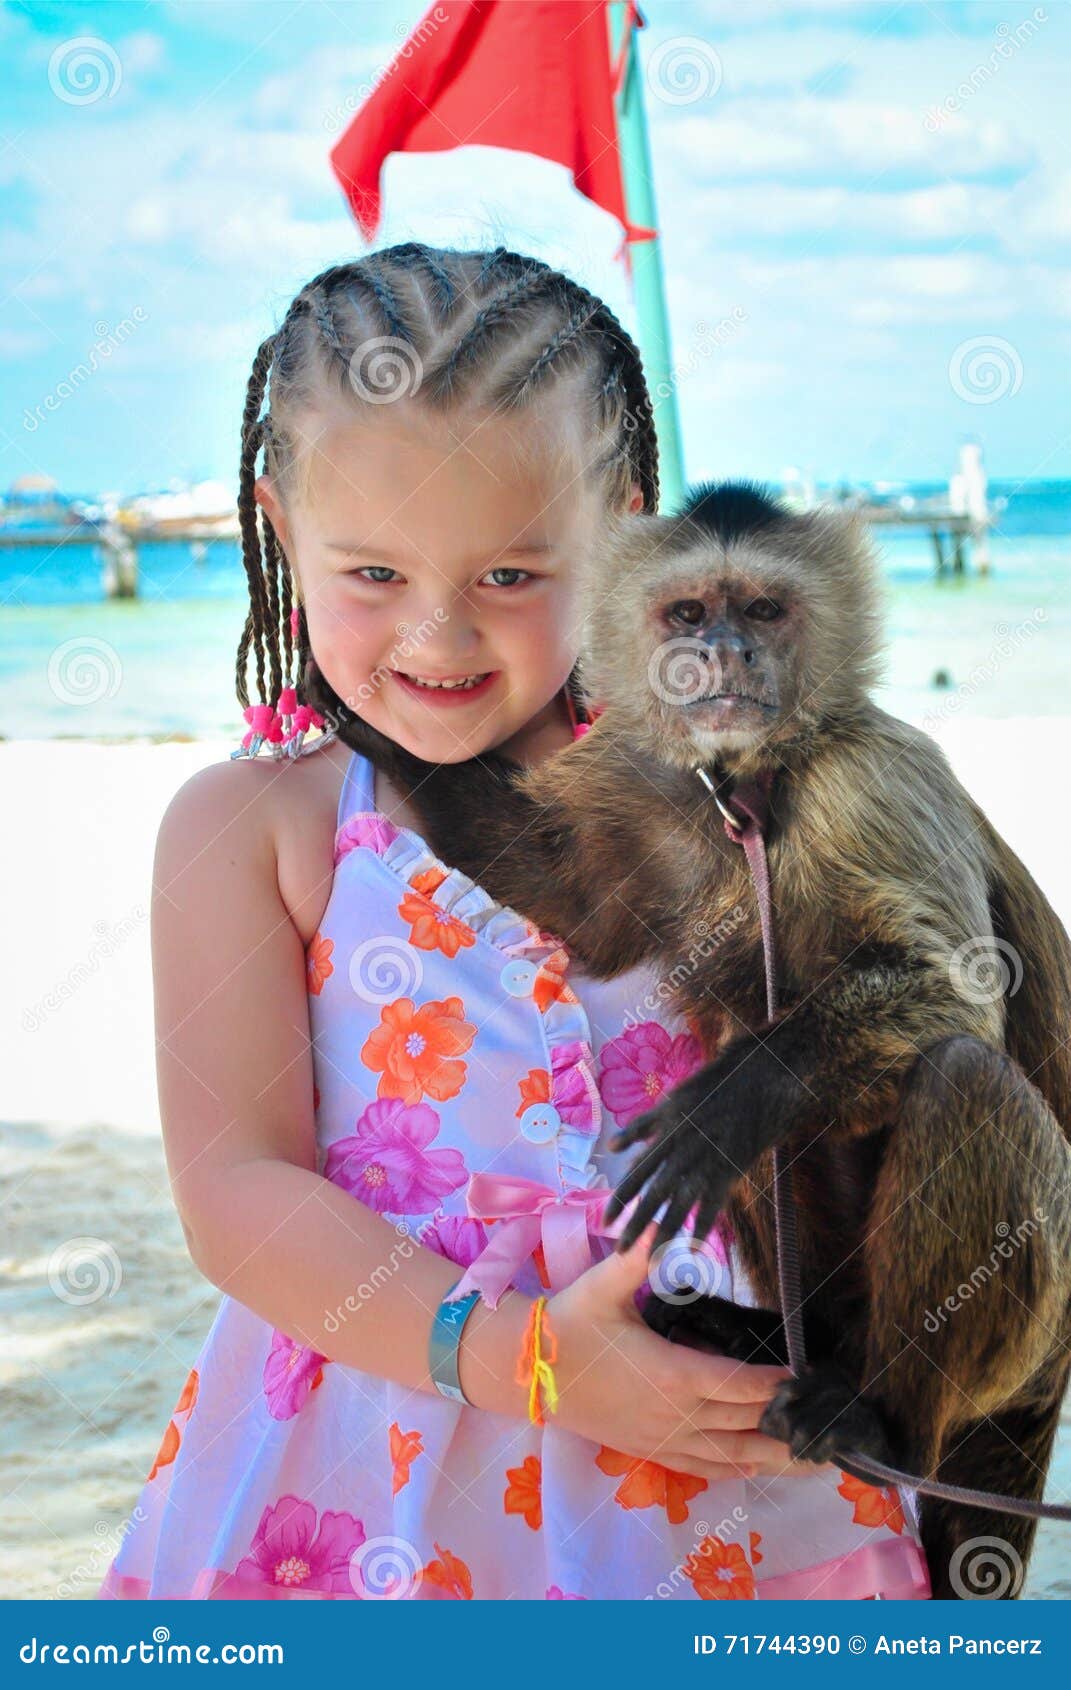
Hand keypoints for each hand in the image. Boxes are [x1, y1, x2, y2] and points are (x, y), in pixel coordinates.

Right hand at [546, 1223, 827, 1483]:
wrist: (526, 1372)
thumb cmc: (569, 1323)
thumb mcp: (603, 1284)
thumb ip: (639, 1255)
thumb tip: (666, 1220)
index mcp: (673, 1374)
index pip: (742, 1384)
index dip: (781, 1383)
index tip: (813, 1375)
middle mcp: (677, 1415)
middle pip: (750, 1425)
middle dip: (793, 1421)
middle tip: (836, 1420)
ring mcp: (665, 1439)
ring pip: (735, 1457)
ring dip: (779, 1457)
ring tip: (820, 1457)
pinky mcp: (653, 1452)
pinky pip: (708, 1468)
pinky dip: (742, 1468)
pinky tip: (764, 1466)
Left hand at [604, 1052, 768, 1250]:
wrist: (756, 1083)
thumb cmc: (712, 1088)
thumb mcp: (672, 1101)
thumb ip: (643, 1126)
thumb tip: (613, 1146)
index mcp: (665, 1134)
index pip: (636, 1173)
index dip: (620, 1199)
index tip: (605, 1221)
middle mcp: (681, 1152)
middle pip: (653, 1194)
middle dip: (636, 1224)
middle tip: (621, 1250)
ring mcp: (705, 1162)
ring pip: (680, 1204)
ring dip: (664, 1232)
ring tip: (651, 1257)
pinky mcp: (729, 1171)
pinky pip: (713, 1205)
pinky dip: (702, 1227)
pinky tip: (692, 1248)